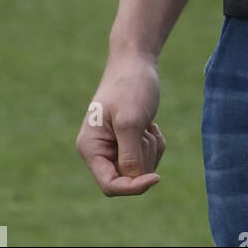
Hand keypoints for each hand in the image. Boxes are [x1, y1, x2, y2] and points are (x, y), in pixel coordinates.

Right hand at [76, 52, 165, 195]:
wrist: (135, 61)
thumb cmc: (130, 85)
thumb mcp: (131, 120)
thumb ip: (130, 154)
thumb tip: (132, 180)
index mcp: (91, 148)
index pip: (110, 185)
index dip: (133, 186)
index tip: (156, 177)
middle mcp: (99, 151)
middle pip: (128, 177)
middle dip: (144, 156)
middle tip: (146, 130)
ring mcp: (113, 146)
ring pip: (140, 168)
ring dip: (151, 148)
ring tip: (147, 124)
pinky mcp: (127, 141)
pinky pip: (147, 156)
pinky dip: (154, 142)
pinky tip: (151, 124)